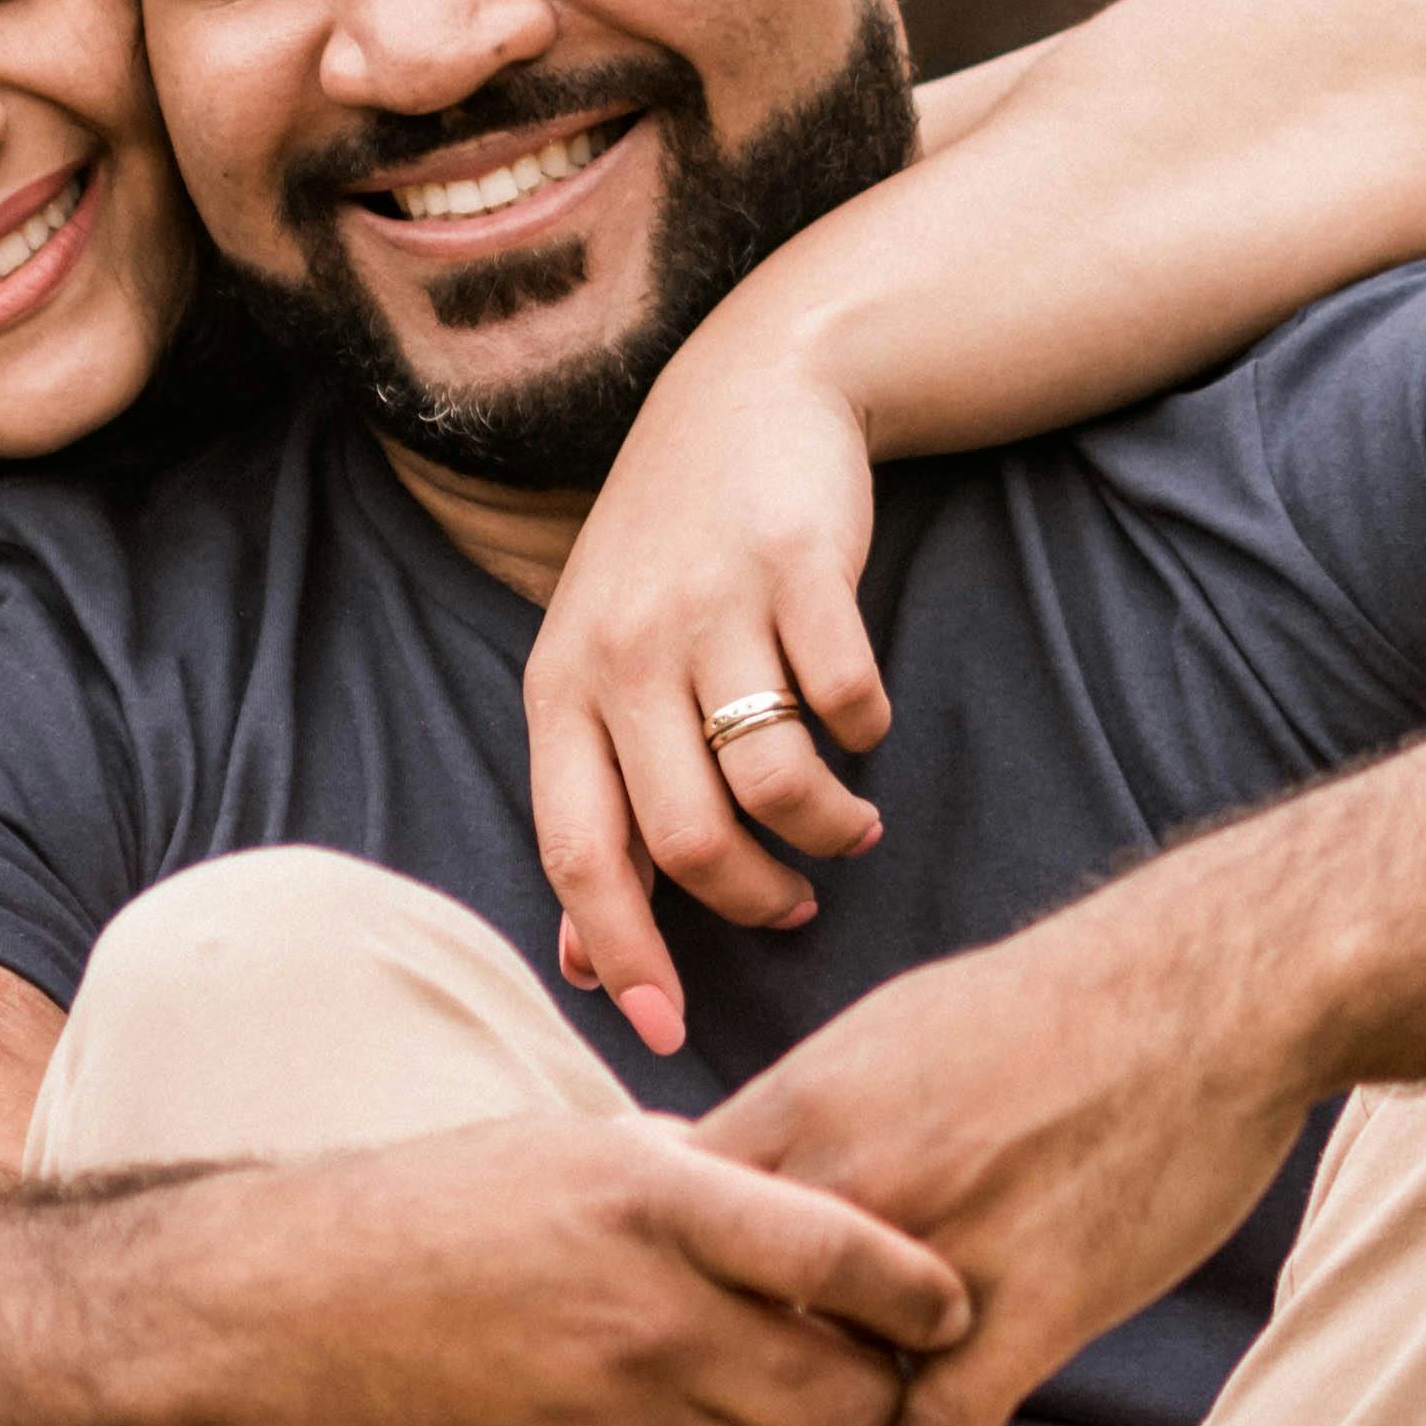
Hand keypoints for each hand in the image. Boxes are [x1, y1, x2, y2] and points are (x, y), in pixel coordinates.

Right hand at [230, 1116, 975, 1425]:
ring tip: (761, 1404)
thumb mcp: (561, 1150)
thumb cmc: (426, 1214)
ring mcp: (617, 1421)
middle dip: (875, 1390)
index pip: (852, 1254)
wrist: (276, 1318)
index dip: (924, 1291)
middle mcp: (652, 1315)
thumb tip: (793, 1187)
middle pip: (850, 1392)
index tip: (947, 1302)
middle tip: (857, 1369)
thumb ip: (688, 1172)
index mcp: (656, 1199)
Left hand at [522, 329, 898, 1056]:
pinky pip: (850, 704)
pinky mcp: (800, 568)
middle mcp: (623, 651)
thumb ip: (595, 808)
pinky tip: (860, 729)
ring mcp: (712, 606)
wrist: (744, 395)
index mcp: (560, 689)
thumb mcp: (599, 673)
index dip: (622, 951)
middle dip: (754, 903)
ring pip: (776, 784)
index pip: (577, 854)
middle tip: (792, 908)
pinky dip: (866, 738)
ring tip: (846, 828)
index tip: (666, 1031)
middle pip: (690, 840)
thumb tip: (582, 963)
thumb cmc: (664, 562)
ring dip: (826, 831)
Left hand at [693, 914, 1315, 1425]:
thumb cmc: (1045, 1006)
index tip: (633, 1326)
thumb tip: (714, 1148)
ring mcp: (936, 1253)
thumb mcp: (885, 1031)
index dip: (643, 1280)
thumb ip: (800, 1108)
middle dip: (696, 1373)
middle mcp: (850, 1182)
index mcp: (805, 1104)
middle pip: (723, 1312)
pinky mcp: (1031, 1310)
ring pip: (819, 1383)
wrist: (1203, 990)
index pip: (669, 1217)